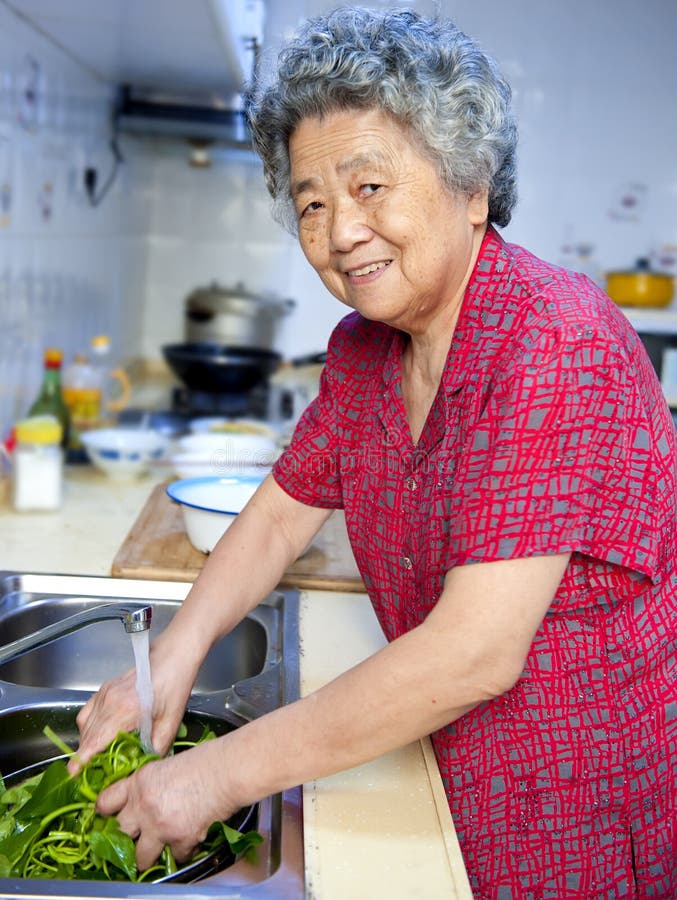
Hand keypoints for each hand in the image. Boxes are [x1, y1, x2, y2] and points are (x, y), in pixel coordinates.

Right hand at [67, 648, 194, 775]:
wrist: (174, 656)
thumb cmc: (175, 686)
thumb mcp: (170, 724)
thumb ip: (155, 751)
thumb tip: (142, 771)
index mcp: (125, 711)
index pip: (93, 742)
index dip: (81, 762)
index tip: (76, 777)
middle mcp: (109, 701)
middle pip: (86, 737)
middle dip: (86, 757)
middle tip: (96, 773)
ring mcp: (104, 693)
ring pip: (84, 725)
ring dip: (89, 742)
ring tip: (101, 755)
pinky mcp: (105, 689)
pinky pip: (88, 713)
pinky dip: (90, 727)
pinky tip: (102, 734)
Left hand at [96, 738, 239, 871]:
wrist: (227, 771)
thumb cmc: (205, 760)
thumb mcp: (167, 765)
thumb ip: (150, 785)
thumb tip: (146, 800)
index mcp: (138, 782)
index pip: (105, 802)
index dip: (105, 812)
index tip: (109, 818)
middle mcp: (143, 806)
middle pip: (119, 833)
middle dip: (125, 838)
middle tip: (134, 838)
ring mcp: (159, 826)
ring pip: (140, 857)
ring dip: (150, 854)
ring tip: (159, 848)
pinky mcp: (179, 841)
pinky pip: (175, 857)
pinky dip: (182, 852)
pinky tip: (190, 840)